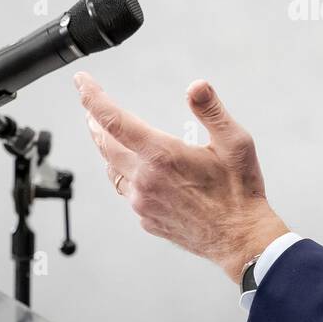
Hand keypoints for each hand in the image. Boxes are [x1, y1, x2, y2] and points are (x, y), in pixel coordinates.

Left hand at [74, 71, 288, 282]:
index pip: (114, 120)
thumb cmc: (240, 193)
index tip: (82, 82)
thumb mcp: (235, 143)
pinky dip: (123, 174)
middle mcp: (146, 179)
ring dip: (106, 148)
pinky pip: (126, 192)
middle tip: (89, 108)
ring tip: (104, 135)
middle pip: (105, 144)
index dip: (93, 97)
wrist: (240, 239)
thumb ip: (211, 111)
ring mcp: (143, 202)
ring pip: (112, 169)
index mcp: (162, 155)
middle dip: (94, 121)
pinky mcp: (147, 218)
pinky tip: (132, 170)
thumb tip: (195, 86)